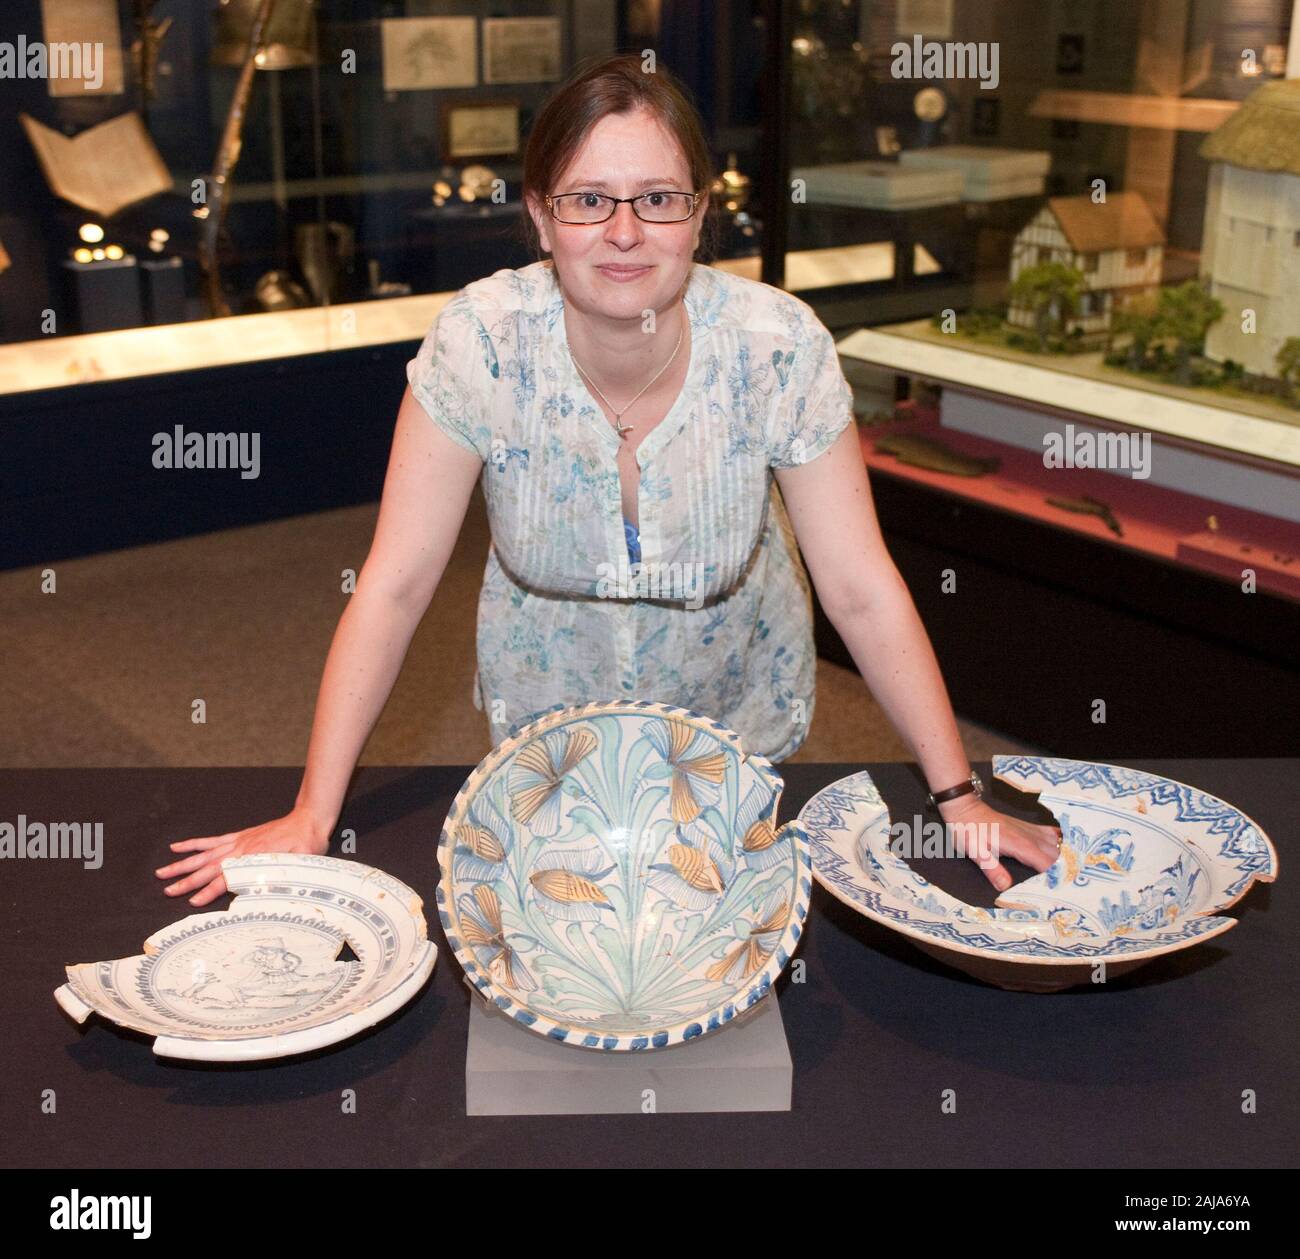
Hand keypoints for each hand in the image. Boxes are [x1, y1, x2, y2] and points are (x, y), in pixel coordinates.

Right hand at [155, 807, 331, 906]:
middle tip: (167, 891)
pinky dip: (194, 844)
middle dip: (187, 881)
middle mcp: (241, 850)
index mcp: (254, 858)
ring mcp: (238, 842)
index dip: (210, 891)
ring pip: (204, 855)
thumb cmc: (307, 843)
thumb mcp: (299, 865)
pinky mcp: (239, 836)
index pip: (226, 878)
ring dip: (183, 864)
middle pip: (208, 868)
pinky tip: (178, 847)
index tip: (193, 901)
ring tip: (162, 872)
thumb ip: (280, 876)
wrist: (310, 819)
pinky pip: (212, 841)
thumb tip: (262, 890)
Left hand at [937, 794, 1061, 892]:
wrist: (964, 807)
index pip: (1048, 863)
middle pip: (1057, 855)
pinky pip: (1050, 833)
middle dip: (1061, 870)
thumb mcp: (975, 852)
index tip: (1056, 890)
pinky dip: (1058, 842)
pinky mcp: (1026, 826)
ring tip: (1061, 873)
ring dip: (1061, 857)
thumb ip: (991, 869)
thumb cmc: (968, 830)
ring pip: (1056, 843)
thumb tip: (1006, 887)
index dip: (1054, 878)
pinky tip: (1058, 851)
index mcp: (1020, 845)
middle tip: (1060, 886)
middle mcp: (1029, 836)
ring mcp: (1029, 829)